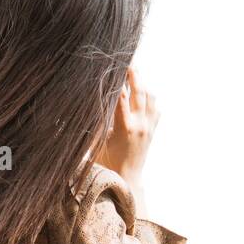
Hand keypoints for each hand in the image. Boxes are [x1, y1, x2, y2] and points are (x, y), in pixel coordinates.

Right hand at [94, 67, 158, 191]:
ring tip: (132, 76)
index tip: (113, 67)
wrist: (127, 180)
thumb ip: (96, 122)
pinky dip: (148, 99)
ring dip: (142, 85)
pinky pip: (155, 108)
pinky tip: (140, 96)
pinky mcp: (153, 130)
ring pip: (151, 97)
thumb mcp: (97, 143)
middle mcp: (140, 124)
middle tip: (127, 62)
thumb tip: (88, 104)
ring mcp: (149, 127)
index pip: (122, 95)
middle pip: (140, 91)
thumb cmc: (107, 164)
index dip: (117, 79)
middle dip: (134, 74)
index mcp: (124, 127)